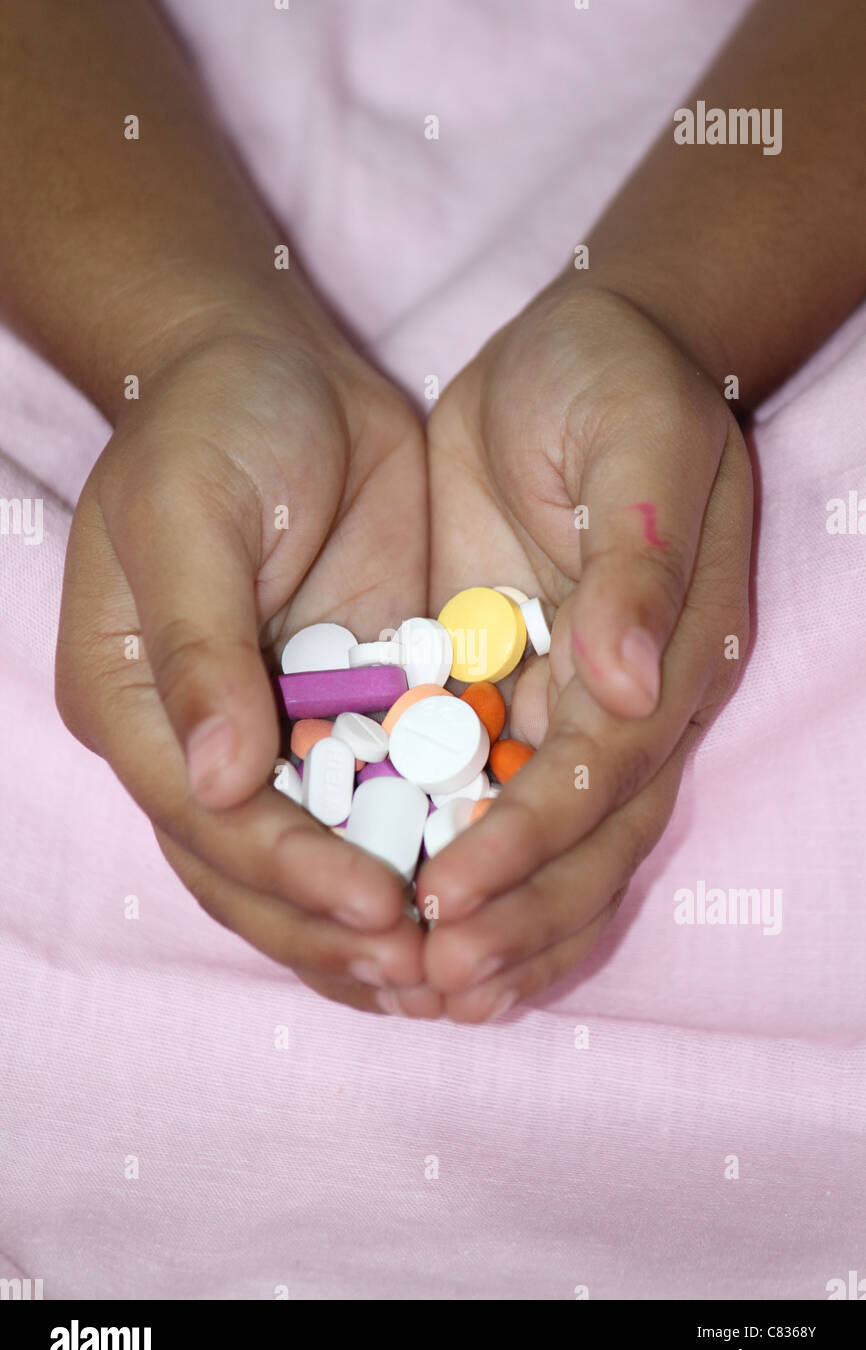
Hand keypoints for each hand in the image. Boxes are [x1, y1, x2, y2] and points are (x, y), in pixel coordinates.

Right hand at [56, 303, 441, 1016]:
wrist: (284, 366)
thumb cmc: (213, 423)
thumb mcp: (188, 516)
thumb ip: (200, 648)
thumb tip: (223, 781)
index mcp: (131, 702)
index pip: (207, 817)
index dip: (290, 871)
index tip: (378, 906)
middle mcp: (198, 738)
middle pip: (253, 870)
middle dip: (334, 927)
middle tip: (428, 973)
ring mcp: (275, 731)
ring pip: (316, 856)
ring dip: (374, 924)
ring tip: (453, 979)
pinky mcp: (348, 708)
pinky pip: (381, 801)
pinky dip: (419, 855)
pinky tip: (475, 902)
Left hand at [420, 282, 752, 1020]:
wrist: (582, 345)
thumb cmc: (616, 377)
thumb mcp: (639, 439)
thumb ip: (640, 560)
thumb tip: (625, 686)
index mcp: (671, 650)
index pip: (604, 772)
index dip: (534, 839)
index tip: (455, 894)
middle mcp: (628, 698)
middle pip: (586, 837)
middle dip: (518, 913)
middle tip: (436, 981)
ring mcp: (570, 700)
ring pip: (546, 840)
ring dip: (501, 921)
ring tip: (429, 992)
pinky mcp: (511, 683)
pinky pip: (489, 792)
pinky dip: (464, 863)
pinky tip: (415, 924)